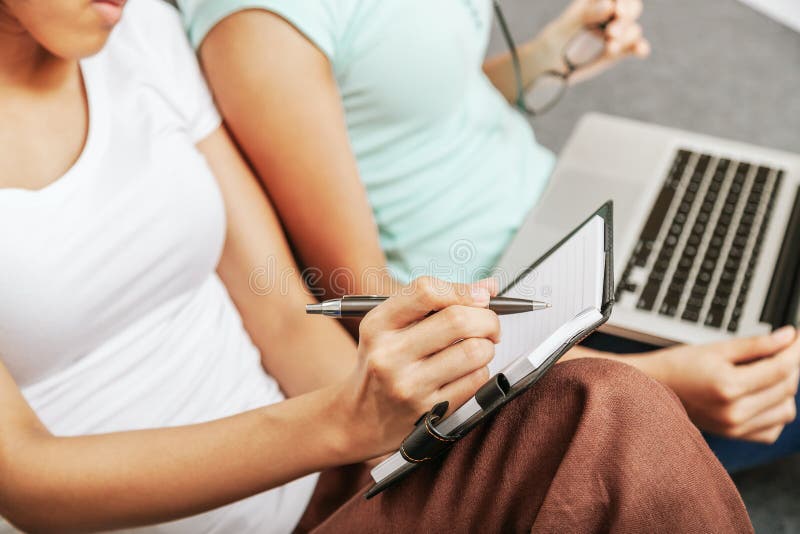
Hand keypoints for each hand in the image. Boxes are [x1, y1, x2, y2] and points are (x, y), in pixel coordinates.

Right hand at [334, 277, 500, 459]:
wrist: (360, 418)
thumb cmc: (384, 363)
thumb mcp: (392, 327)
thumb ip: (437, 301)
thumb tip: (489, 287)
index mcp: (378, 325)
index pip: (427, 291)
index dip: (463, 290)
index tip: (482, 297)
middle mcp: (390, 354)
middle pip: (458, 320)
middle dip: (488, 319)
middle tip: (490, 325)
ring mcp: (409, 385)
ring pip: (474, 351)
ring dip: (487, 346)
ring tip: (478, 348)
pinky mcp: (429, 411)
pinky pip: (476, 380)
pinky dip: (481, 371)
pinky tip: (467, 372)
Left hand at [543, 0, 649, 83]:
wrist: (551, 66)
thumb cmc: (555, 40)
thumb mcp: (565, 26)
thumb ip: (586, 15)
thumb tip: (610, 5)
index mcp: (595, 1)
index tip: (616, 10)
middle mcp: (610, 13)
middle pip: (630, 7)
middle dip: (626, 17)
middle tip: (612, 32)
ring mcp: (616, 31)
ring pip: (633, 28)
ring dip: (626, 37)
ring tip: (610, 47)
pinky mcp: (620, 49)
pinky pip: (635, 46)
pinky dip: (640, 48)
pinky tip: (640, 51)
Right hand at [636, 327, 799, 442]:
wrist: (654, 389)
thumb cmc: (678, 366)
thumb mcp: (716, 348)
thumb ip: (756, 344)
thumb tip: (789, 337)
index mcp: (728, 386)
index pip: (781, 368)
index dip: (795, 350)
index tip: (797, 337)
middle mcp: (735, 412)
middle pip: (787, 388)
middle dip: (791, 365)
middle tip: (782, 349)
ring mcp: (736, 427)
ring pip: (787, 410)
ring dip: (785, 389)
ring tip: (767, 374)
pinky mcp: (736, 436)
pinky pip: (774, 428)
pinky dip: (775, 411)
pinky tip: (760, 395)